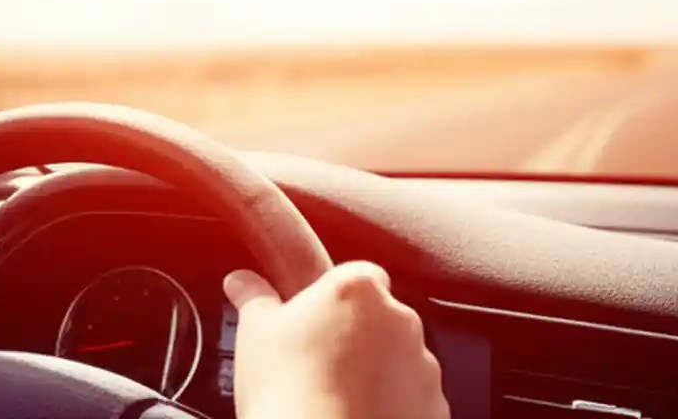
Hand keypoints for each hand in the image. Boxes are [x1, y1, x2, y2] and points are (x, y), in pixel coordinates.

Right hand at [224, 262, 448, 418]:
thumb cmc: (287, 389)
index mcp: (357, 289)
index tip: (317, 315)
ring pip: (399, 359)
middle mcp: (400, 320)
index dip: (337, 295)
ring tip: (337, 395)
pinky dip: (394, 405)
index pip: (359, 274)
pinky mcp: (435, 409)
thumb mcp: (254, 334)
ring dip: (378, 370)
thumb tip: (242, 281)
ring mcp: (423, 367)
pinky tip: (358, 416)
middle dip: (358, 333)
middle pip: (381, 316)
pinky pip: (413, 398)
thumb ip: (255, 298)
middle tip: (320, 358)